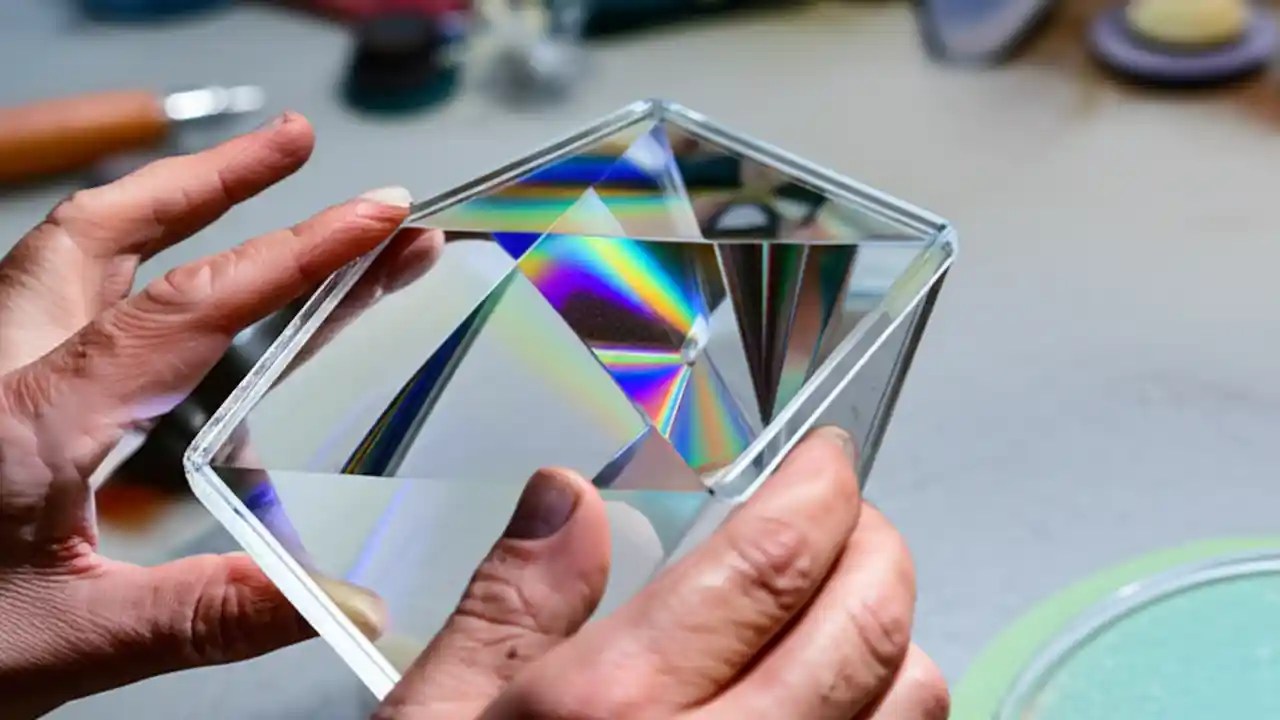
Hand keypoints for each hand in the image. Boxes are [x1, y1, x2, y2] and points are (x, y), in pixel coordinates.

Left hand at [0, 112, 428, 717]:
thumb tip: (340, 604)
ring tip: (245, 185)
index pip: (185, 307)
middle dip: (212, 177)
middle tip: (296, 145)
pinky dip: (127, 272)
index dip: (293, 253)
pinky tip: (171, 311)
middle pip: (102, 229)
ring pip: (69, 251)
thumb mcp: (63, 644)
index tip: (375, 216)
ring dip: (165, 206)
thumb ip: (204, 613)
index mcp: (28, 420)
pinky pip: (55, 306)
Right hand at [376, 427, 947, 718]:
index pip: (772, 561)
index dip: (822, 490)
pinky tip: (842, 707)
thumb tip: (566, 500)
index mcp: (615, 715)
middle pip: (869, 623)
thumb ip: (508, 608)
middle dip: (877, 545)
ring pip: (914, 707)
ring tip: (845, 614)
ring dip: (896, 638)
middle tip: (847, 521)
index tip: (828, 462)